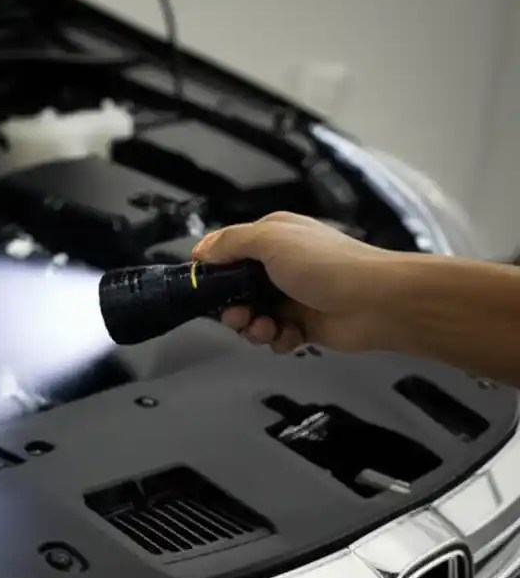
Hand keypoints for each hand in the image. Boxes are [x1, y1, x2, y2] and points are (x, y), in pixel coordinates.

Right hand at [192, 212, 395, 353]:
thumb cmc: (322, 264)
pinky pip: (276, 336)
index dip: (213, 272)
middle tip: (238, 317)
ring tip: (267, 328)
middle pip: (235, 291)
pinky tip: (291, 337)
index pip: (228, 253)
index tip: (204, 290)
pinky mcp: (304, 326)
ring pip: (253, 317)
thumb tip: (199, 251)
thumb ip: (230, 243)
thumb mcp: (270, 239)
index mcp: (271, 238)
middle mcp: (279, 265)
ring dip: (253, 327)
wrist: (378, 301)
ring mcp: (292, 297)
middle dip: (231, 308)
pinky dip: (278, 339)